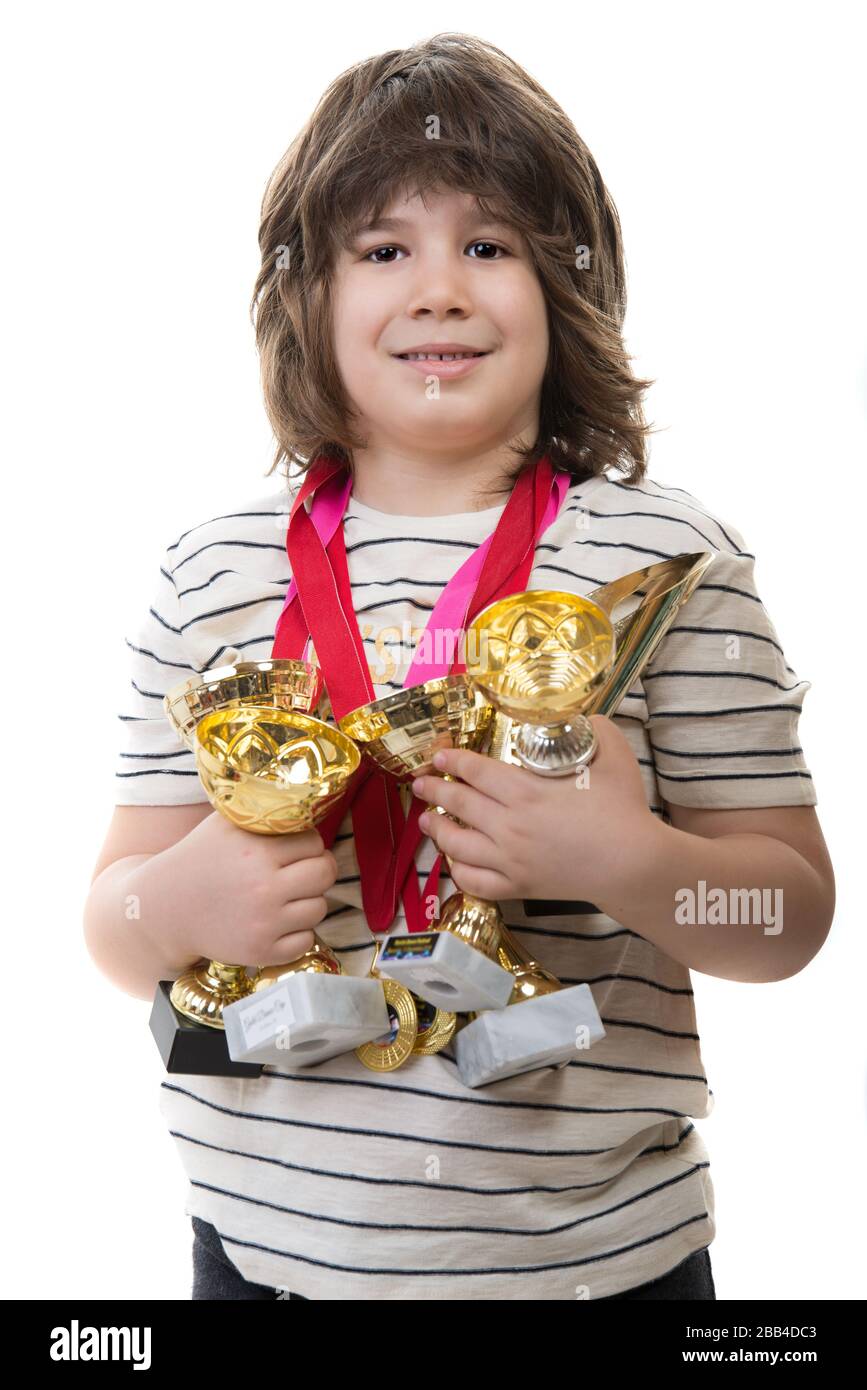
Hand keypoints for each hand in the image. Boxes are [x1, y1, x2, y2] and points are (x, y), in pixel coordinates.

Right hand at [154, 813, 338, 966]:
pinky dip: (296, 933)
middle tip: (299, 872)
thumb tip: (304, 802)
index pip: (314, 842)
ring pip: (320, 907)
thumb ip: (263, 812)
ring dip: (307, 901)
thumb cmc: (200, 859)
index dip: (306, 844)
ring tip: (283, 897)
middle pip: (325, 873)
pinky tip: (276, 922)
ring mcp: (264, 923)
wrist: (166, 909)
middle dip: (317, 869)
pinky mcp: (262, 951)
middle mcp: (264, 887)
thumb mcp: (225, 825)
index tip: (291, 850)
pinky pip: (306, 940)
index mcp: (257, 851)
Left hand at [410, 714, 658, 907]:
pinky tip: (455, 862)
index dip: (452, 762)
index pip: (475, 771)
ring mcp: (511, 860)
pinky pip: (477, 883)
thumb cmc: (623, 810)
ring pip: (458, 846)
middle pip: (459, 805)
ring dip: (438, 831)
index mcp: (526, 792)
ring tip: (427, 821)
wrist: (633, 864)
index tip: (439, 757)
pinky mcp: (520, 886)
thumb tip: (583, 716)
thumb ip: (594, 729)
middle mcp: (510, 826)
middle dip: (434, 791)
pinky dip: (460, 873)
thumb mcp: (613, 755)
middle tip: (419, 783)